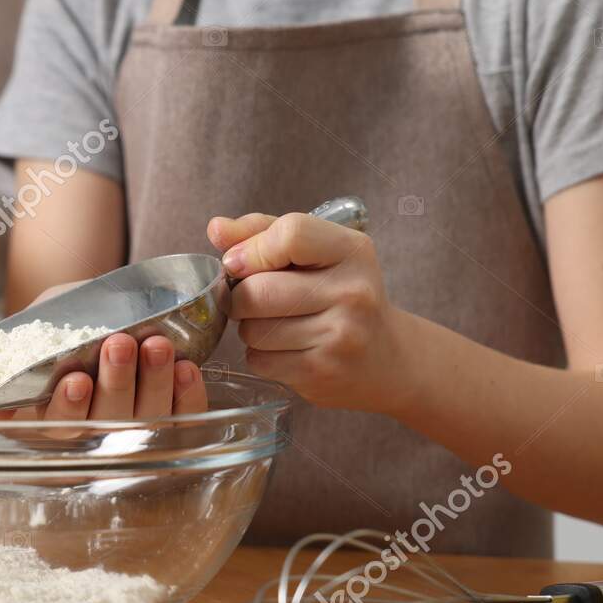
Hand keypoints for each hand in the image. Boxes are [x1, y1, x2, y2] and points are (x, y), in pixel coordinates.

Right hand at [0, 283, 207, 421]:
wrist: (107, 303)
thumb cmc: (65, 320)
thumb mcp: (38, 325)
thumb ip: (16, 352)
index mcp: (50, 416)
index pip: (59, 425)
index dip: (69, 409)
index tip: (75, 381)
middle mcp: (95, 427)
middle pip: (108, 421)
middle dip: (116, 382)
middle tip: (120, 343)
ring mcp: (137, 422)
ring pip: (148, 418)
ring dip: (154, 383)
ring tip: (156, 346)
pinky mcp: (174, 411)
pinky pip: (184, 415)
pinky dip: (187, 394)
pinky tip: (186, 367)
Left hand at [209, 211, 415, 412]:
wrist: (387, 358)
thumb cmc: (340, 295)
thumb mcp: (317, 253)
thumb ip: (264, 233)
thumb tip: (216, 229)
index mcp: (352, 251)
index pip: (290, 234)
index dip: (252, 248)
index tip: (239, 262)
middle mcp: (353, 292)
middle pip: (258, 290)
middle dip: (240, 296)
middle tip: (253, 298)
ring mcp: (340, 336)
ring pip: (253, 329)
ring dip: (249, 327)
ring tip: (275, 323)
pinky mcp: (322, 373)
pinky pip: (258, 360)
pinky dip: (259, 354)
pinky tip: (284, 348)